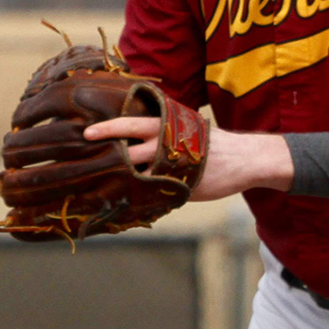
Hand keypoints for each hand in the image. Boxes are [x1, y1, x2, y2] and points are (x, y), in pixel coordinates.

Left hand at [83, 118, 292, 200]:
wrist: (243, 159)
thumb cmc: (210, 143)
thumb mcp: (184, 130)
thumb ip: (161, 137)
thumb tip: (136, 144)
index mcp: (165, 126)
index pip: (131, 125)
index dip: (109, 128)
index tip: (87, 133)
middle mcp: (166, 143)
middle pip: (129, 148)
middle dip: (106, 153)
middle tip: (85, 159)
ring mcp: (172, 166)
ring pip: (139, 172)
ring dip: (120, 178)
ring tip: (99, 185)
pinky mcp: (180, 185)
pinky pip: (155, 192)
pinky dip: (140, 197)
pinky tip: (127, 203)